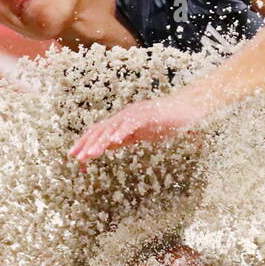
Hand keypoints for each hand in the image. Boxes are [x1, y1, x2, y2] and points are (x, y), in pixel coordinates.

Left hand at [69, 90, 210, 165]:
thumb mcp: (144, 132)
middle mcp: (127, 114)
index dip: (86, 141)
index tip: (74, 155)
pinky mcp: (149, 114)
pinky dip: (122, 132)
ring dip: (101, 142)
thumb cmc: (169, 121)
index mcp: (124, 120)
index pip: (100, 130)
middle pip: (102, 128)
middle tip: (76, 158)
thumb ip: (128, 136)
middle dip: (87, 143)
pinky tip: (114, 142)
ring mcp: (137, 113)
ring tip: (91, 154)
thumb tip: (112, 144)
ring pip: (114, 128)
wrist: (190, 108)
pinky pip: (132, 124)